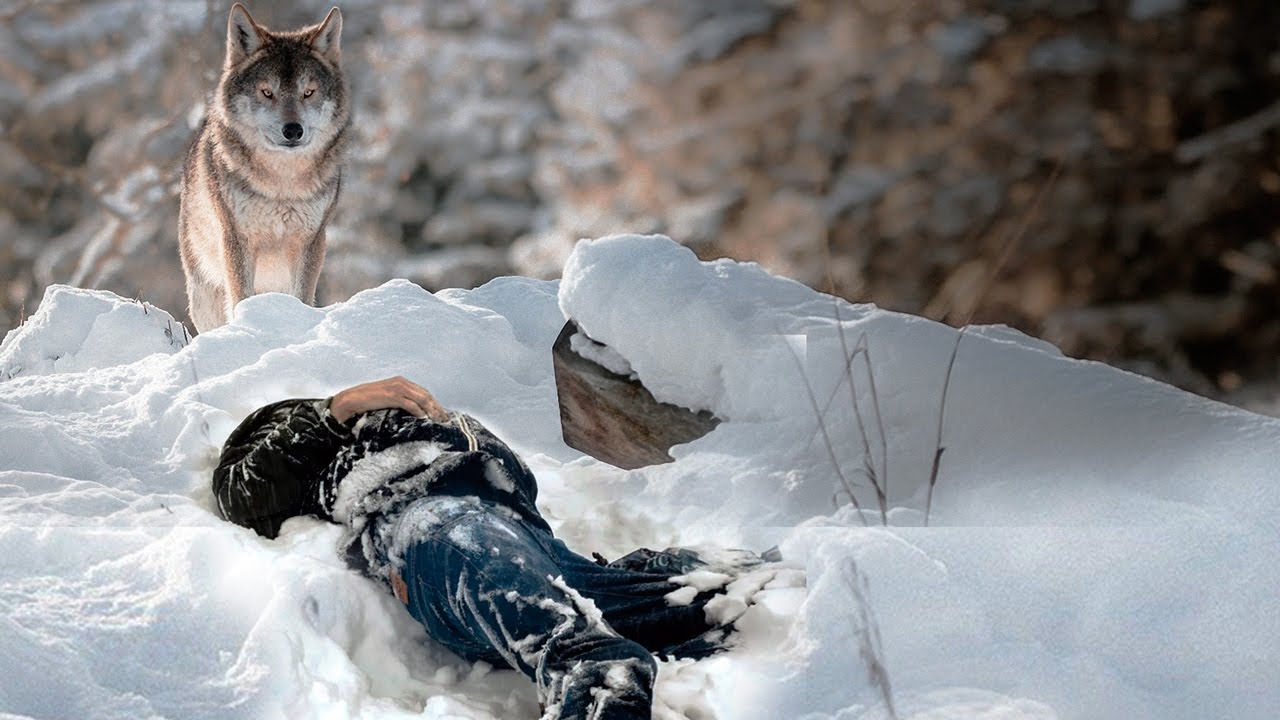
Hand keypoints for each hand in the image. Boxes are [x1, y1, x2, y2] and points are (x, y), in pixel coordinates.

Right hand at [329, 376, 447, 423]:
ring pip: (421, 399)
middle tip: (445, 419)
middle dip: (437, 407)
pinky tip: (424, 418)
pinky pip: (411, 404)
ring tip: (438, 420)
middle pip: (426, 395)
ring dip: (431, 410)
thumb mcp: (387, 399)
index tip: (442, 413)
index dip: (434, 403)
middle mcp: (401, 382)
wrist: (351, 399)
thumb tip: (413, 412)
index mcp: (401, 381)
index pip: (424, 392)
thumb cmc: (368, 402)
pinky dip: (419, 411)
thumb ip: (399, 401)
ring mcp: (397, 388)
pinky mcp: (392, 395)